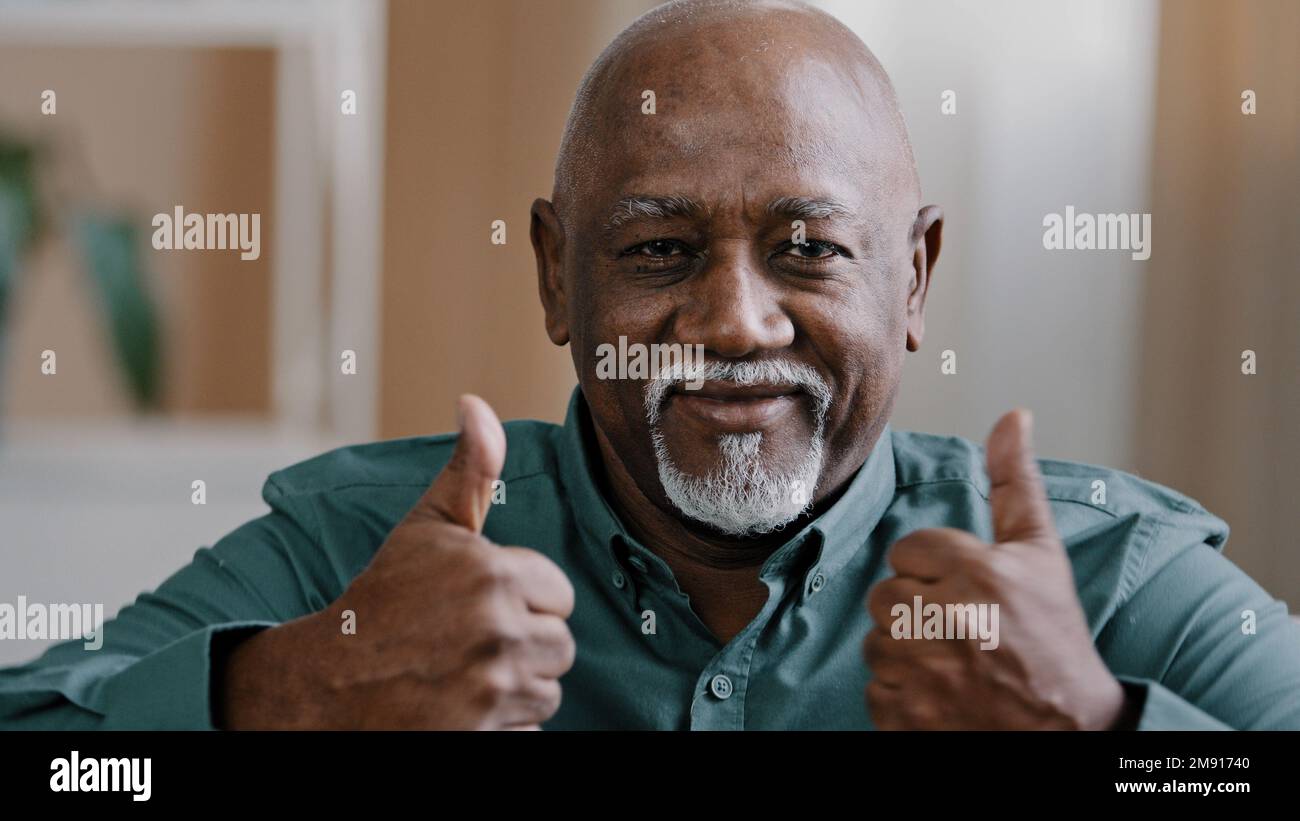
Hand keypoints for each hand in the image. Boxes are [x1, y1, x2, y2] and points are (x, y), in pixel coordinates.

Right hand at [220, 395, 575, 729]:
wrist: (325, 684)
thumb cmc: (382, 600)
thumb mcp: (426, 528)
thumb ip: (470, 470)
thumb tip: (477, 403)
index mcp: (495, 575)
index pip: (559, 595)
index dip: (524, 599)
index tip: (479, 604)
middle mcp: (500, 631)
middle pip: (560, 646)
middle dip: (524, 645)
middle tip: (469, 641)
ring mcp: (491, 689)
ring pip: (547, 690)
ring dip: (515, 686)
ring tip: (464, 672)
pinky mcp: (483, 735)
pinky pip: (529, 730)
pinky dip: (503, 723)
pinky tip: (462, 706)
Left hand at [863, 409, 1124, 729]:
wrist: (1068, 731)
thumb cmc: (1054, 639)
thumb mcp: (1041, 555)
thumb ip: (1016, 483)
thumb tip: (1014, 415)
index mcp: (979, 573)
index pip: (908, 550)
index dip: (936, 572)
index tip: (967, 594)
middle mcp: (948, 619)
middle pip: (885, 595)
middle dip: (917, 610)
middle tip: (964, 632)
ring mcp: (925, 672)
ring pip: (876, 641)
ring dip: (906, 654)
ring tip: (956, 665)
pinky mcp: (908, 715)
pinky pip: (875, 689)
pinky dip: (902, 695)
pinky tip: (942, 696)